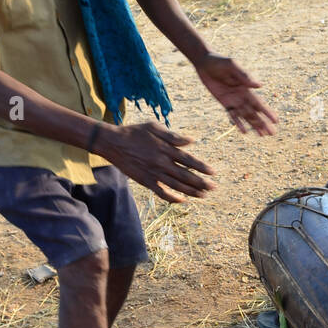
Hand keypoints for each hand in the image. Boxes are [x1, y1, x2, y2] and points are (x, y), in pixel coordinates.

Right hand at [100, 121, 215, 203]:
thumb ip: (173, 136)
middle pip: (186, 175)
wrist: (113, 143)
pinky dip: (172, 198)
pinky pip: (161, 193)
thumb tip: (191, 141)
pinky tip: (182, 200)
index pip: (189, 160)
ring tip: (203, 195)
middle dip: (201, 183)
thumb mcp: (154, 127)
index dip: (202, 167)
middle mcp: (162, 162)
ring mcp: (154, 173)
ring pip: (177, 186)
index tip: (213, 173)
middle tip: (214, 188)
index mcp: (166, 148)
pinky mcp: (146, 181)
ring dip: (191, 192)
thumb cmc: (135, 132)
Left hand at [194, 53, 277, 135]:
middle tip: (272, 134)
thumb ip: (244, 76)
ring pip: (246, 116)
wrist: (204, 62)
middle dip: (263, 123)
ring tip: (262, 136)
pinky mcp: (224, 102)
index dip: (267, 112)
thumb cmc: (220, 61)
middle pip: (254, 112)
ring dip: (254, 125)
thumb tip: (259, 86)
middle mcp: (242, 96)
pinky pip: (232, 115)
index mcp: (247, 87)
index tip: (276, 121)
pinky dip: (238, 123)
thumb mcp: (232, 65)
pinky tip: (244, 132)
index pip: (259, 103)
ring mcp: (233, 100)